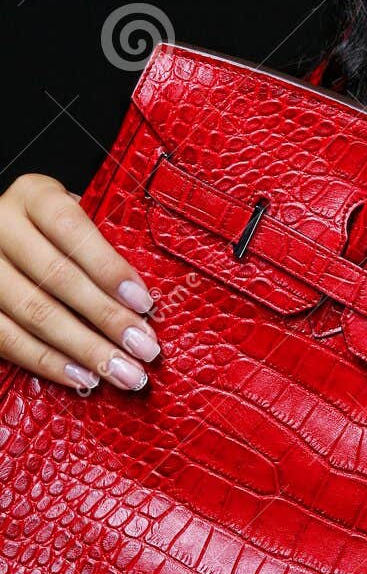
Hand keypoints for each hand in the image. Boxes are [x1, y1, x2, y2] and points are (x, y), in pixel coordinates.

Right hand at [0, 174, 159, 394]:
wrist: (5, 237)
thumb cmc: (58, 231)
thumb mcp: (79, 217)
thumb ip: (103, 245)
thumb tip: (143, 299)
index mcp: (33, 196)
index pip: (72, 229)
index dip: (109, 268)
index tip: (145, 302)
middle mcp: (0, 226)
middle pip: (55, 277)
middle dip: (106, 318)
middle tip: (144, 348)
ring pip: (32, 313)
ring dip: (84, 349)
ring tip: (122, 372)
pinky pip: (6, 340)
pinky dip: (48, 363)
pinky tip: (83, 377)